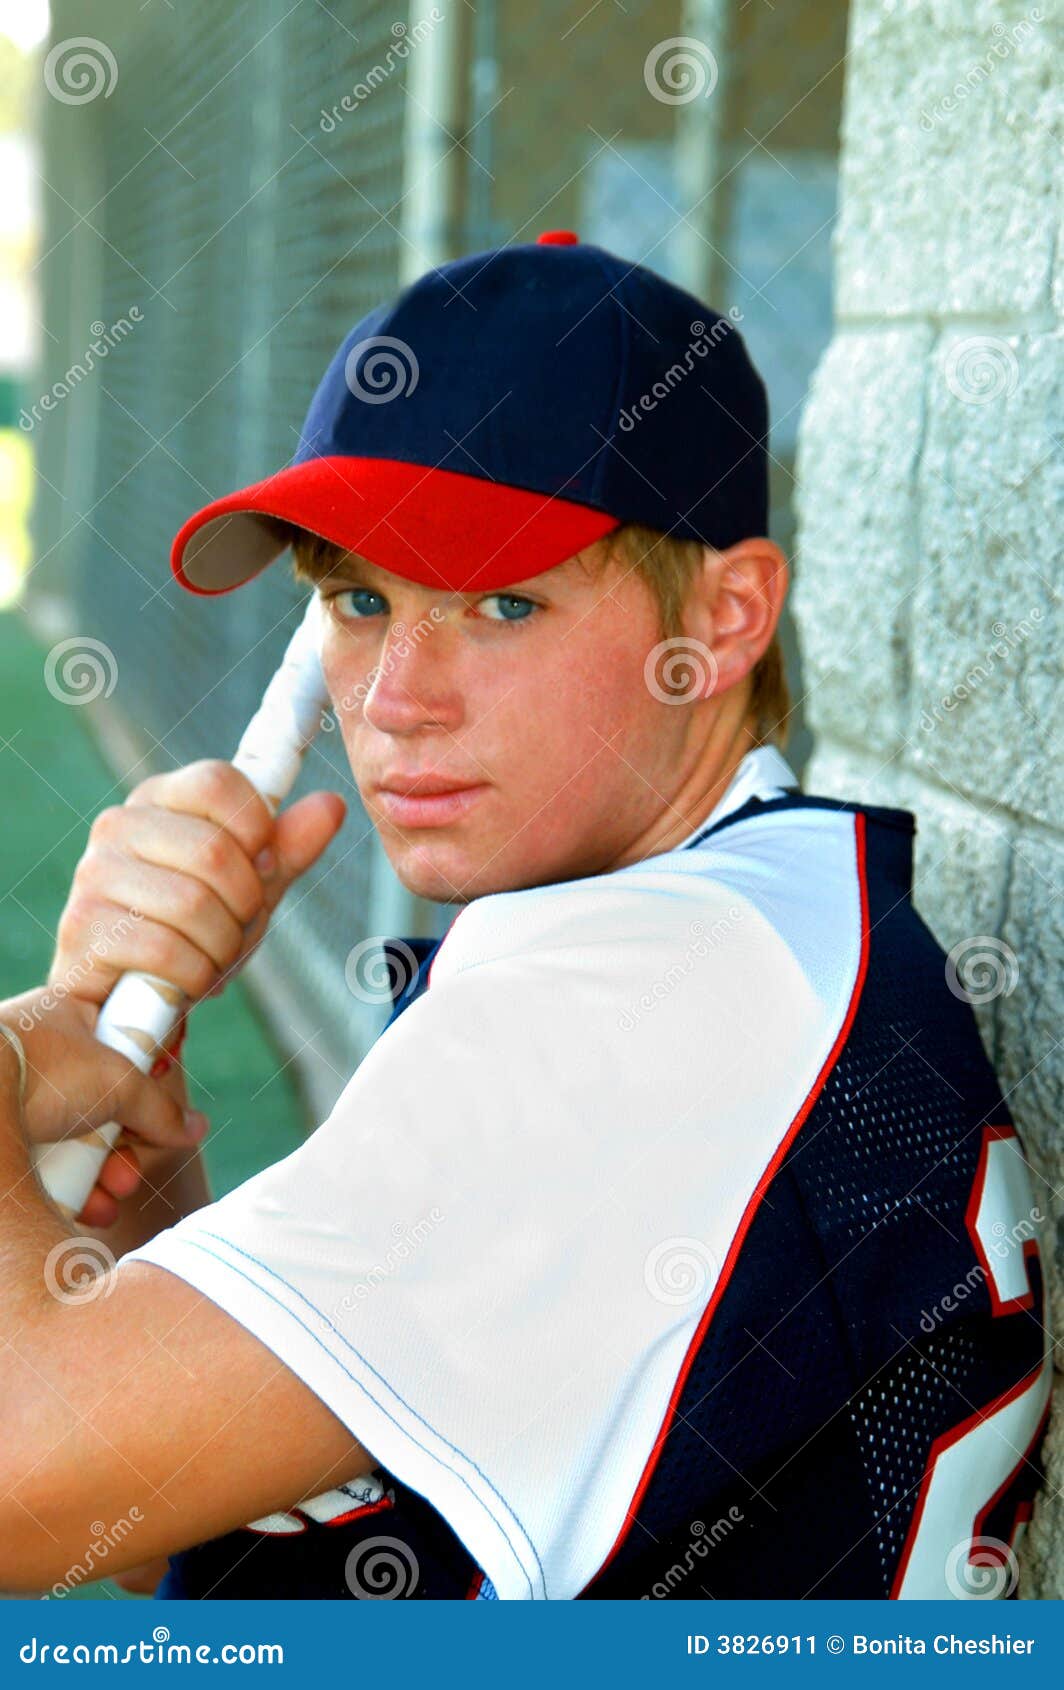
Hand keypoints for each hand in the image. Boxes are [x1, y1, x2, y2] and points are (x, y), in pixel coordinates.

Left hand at [0, 986, 207, 1222]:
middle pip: (102, 1106)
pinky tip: (88, 1209)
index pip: (123, 1050)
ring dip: (102, 1176)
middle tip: (130, 1172)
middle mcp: (43, 1056)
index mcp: (69, 1019)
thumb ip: (162, 1108)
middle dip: (124, 1150)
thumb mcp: (118, 1082)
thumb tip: (196, 1128)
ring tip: (112, 1196)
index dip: (143, 1089)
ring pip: (74, 1141)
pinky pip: (45, 1164)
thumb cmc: (40, 1069)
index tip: (152, 1116)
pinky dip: (71, 1188)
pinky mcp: (3, 1136)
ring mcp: (17, 1096)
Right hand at [49, 759, 345, 1009]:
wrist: (132, 1000)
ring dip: (221, 946)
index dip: (258, 829)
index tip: (262, 865)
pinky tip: (184, 981)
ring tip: (209, 956)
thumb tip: (332, 805)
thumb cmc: (193, 931)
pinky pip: (167, 951)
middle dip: (246, 904)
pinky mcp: (83, 929)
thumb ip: (287, 848)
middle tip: (234, 926)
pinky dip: (194, 976)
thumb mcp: (249, 887)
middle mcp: (118, 826)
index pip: (218, 782)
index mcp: (159, 799)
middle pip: (216, 850)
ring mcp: (94, 875)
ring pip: (194, 904)